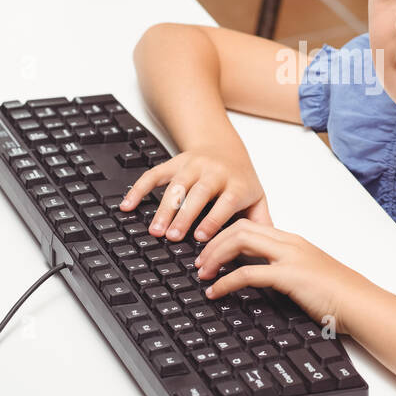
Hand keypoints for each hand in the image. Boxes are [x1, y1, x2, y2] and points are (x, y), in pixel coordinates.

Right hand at [121, 143, 272, 242]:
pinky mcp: (175, 163)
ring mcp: (193, 166)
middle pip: (198, 193)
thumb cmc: (240, 180)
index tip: (200, 237)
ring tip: (155, 230)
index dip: (214, 218)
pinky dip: (139, 189)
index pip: (226, 200)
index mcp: (236, 182)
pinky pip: (154, 174)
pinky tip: (128, 205)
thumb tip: (268, 249)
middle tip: (173, 237)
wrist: (225, 146)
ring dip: (164, 208)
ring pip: (176, 185)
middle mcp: (214, 171)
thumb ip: (261, 222)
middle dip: (185, 215)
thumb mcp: (255, 198)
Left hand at [196, 219, 371, 336]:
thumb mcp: (307, 277)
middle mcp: (289, 243)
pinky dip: (225, 282)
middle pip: (240, 227)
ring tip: (203, 273)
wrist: (361, 304)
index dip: (223, 235)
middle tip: (199, 262)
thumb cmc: (339, 296)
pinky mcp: (290, 276)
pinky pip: (247, 273)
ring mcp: (290, 257)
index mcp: (292, 241)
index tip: (208, 252)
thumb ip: (284, 271)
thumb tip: (259, 279)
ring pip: (240, 240)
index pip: (249, 225)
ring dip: (215, 256)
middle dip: (212, 243)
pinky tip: (216, 292)